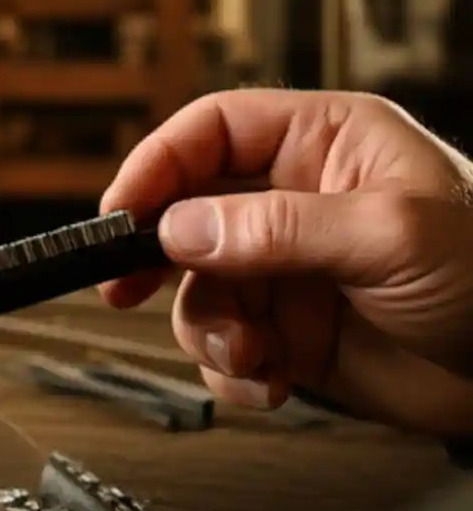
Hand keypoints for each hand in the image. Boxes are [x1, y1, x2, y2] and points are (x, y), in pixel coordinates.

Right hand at [100, 89, 472, 436]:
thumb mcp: (388, 234)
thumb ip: (278, 228)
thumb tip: (181, 227)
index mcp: (322, 144)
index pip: (212, 131)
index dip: (158, 164)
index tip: (122, 213)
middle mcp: (293, 201)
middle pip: (187, 212)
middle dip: (159, 259)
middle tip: (128, 288)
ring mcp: (287, 268)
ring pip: (197, 289)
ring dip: (209, 328)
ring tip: (251, 352)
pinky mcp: (286, 330)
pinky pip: (224, 345)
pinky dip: (234, 371)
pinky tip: (274, 379)